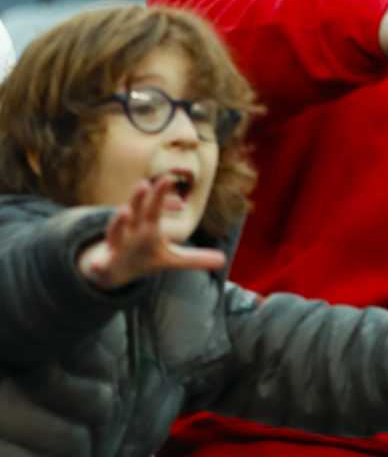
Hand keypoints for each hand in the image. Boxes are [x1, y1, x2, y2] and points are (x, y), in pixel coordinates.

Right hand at [75, 176, 226, 289]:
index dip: (162, 197)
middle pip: (136, 213)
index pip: (155, 209)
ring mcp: (116, 247)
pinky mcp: (105, 263)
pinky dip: (96, 263)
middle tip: (144, 184)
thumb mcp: (171, 259)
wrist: (113, 273)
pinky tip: (94, 264)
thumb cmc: (143, 258)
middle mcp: (130, 232)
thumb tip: (224, 260)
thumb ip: (195, 258)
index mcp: (147, 228)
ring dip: (118, 222)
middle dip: (139, 199)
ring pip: (115, 232)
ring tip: (123, 211)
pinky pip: (99, 263)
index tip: (171, 184)